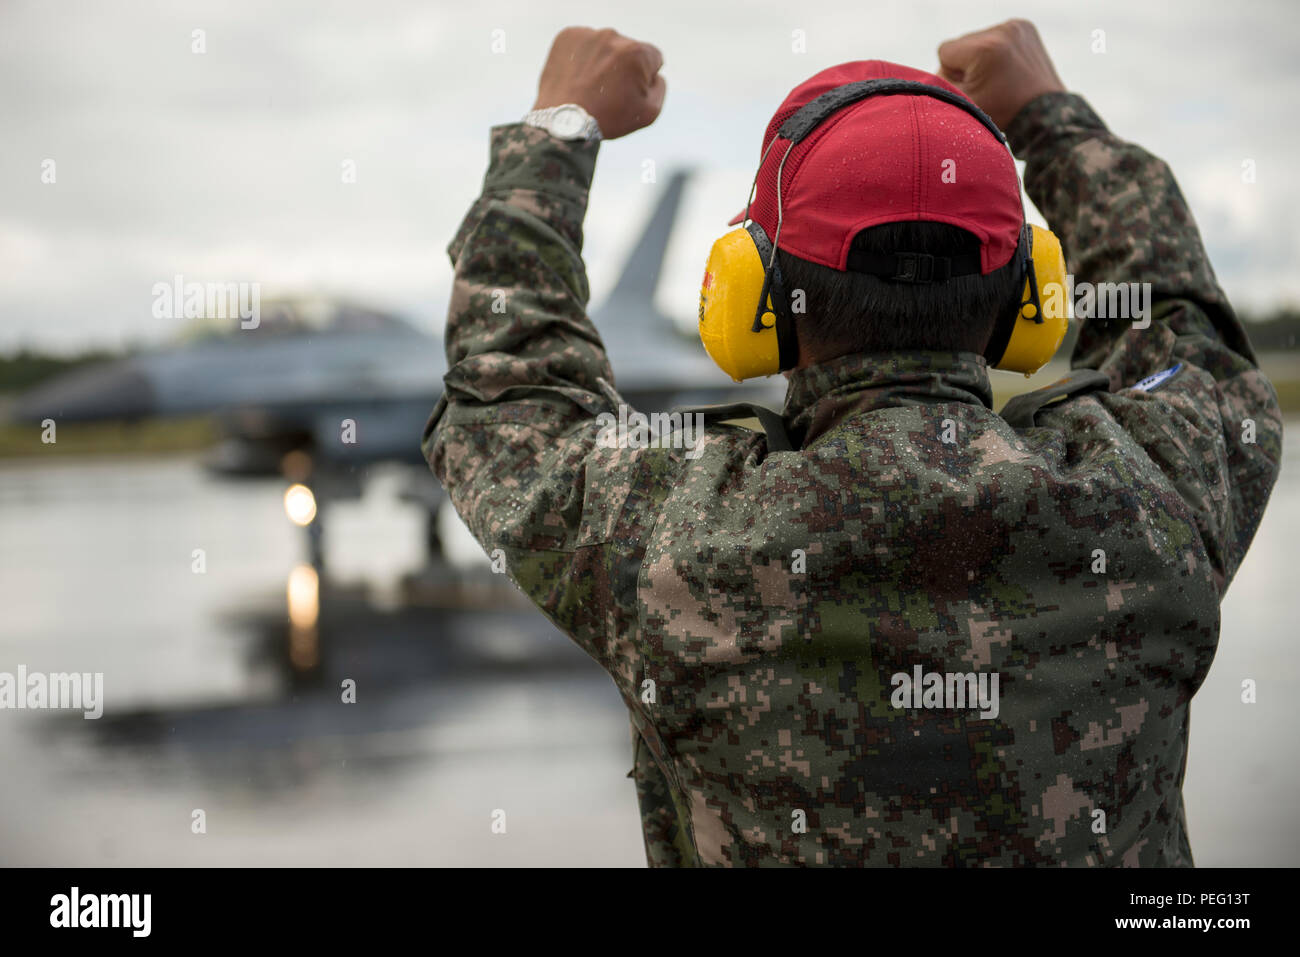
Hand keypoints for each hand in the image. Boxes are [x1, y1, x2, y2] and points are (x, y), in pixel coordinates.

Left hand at [533, 27, 665, 138]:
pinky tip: (577, 77)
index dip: (645, 78)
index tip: (628, 92)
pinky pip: (583, 44)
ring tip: (590, 86)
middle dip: (623, 67)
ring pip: (605, 46)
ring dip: (602, 61)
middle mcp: (613, 36)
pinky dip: (582, 57)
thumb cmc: (608, 119)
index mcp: (637, 52)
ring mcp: (588, 34)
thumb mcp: (649, 112)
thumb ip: (660, 87)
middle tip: (608, 92)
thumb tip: (655, 72)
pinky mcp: (567, 36)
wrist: (563, 121)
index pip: (653, 58)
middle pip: (628, 49)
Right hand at [937, 19, 1065, 130]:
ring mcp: (1016, 26)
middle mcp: (1002, 31)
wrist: (1043, 116)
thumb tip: (930, 71)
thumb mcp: (962, 103)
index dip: (952, 74)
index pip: (945, 51)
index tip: (972, 89)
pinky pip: (994, 35)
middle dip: (966, 65)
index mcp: (985, 48)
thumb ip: (939, 84)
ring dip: (980, 58)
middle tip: (986, 86)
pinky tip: (1005, 68)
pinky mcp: (1024, 27)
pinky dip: (995, 52)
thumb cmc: (1000, 114)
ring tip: (997, 78)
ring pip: (977, 39)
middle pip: (961, 43)